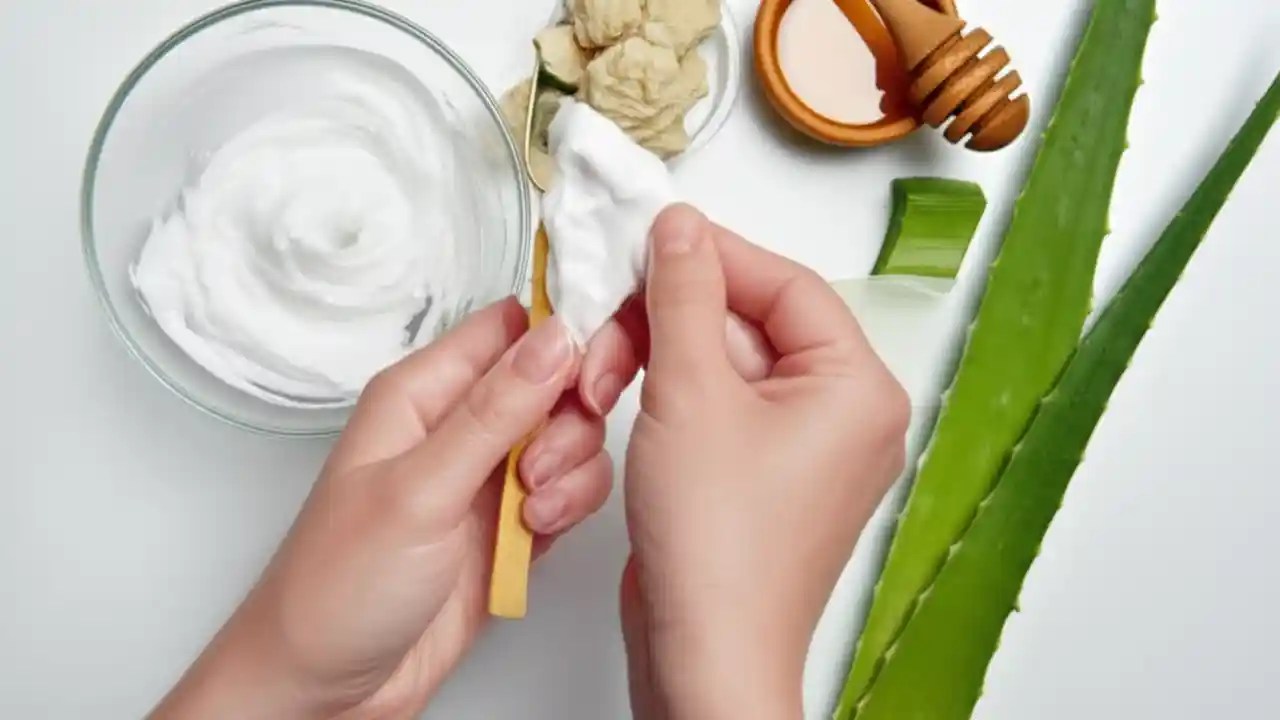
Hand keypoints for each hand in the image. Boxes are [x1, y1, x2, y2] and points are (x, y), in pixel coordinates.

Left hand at [153, 299, 634, 718]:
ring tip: (532, 508)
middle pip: (552, 378)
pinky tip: (537, 533)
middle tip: (544, 461)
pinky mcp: (509, 523)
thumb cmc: (336, 587)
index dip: (562, 334)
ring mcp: (484, 475)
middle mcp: (455, 425)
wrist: (328, 689)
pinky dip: (570, 507)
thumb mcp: (421, 489)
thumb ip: (495, 412)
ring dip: (572, 468)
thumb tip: (556, 337)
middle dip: (571, 415)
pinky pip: (569, 490)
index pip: (510, 325)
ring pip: (568, 436)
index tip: (589, 371)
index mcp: (421, 393)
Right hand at [593, 205, 910, 718]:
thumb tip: (681, 227)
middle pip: (748, 325)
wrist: (703, 657)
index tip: (653, 235)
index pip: (786, 284)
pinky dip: (667, 400)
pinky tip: (619, 403)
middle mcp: (844, 417)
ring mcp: (803, 452)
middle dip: (666, 321)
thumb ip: (683, 296)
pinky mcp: (762, 479)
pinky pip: (717, 411)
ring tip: (598, 382)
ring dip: (655, 364)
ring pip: (723, 368)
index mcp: (857, 389)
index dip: (714, 253)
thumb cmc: (717, 546)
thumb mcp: (690, 393)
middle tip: (608, 316)